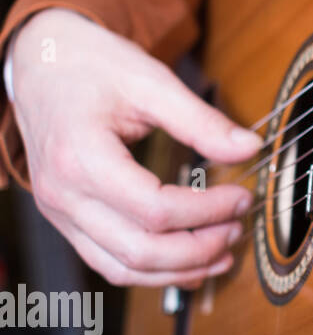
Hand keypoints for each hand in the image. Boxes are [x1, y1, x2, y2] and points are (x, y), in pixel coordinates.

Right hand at [8, 8, 260, 287]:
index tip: (242, 197)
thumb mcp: (151, 82)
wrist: (41, 63)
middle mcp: (63, 195)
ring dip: (179, 270)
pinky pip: (108, 261)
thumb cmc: (91, 65)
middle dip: (199, 249)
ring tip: (223, 253)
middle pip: (139, 250)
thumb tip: (250, 148)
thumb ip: (201, 120)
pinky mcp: (67, 218)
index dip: (208, 211)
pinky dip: (151, 271)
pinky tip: (189, 264)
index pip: (154, 209)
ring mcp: (59, 212)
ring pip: (122, 268)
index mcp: (81, 158)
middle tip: (238, 228)